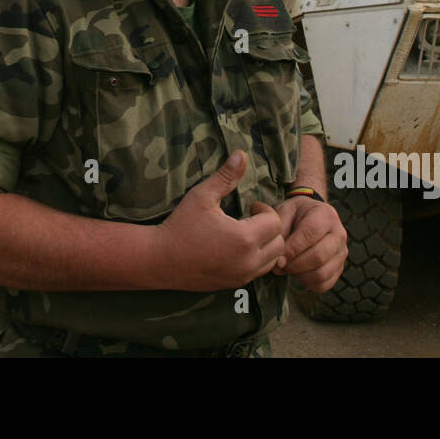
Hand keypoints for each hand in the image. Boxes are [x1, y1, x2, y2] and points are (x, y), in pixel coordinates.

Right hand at [154, 151, 286, 290]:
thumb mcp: (202, 196)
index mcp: (243, 238)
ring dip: (266, 246)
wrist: (159, 260)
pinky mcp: (235, 284)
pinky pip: (258, 272)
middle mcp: (247, 261)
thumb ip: (226, 177)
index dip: (264, 210)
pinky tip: (237, 249)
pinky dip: (256, 260)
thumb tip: (242, 154)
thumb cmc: (180, 225)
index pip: (275, 223)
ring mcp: (242, 276)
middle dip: (270, 228)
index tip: (250, 206)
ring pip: (272, 260)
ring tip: (246, 234)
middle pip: (280, 243)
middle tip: (250, 219)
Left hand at [273, 194, 347, 291]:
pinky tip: (297, 273)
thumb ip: (280, 230)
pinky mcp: (339, 268)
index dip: (292, 249)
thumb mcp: (285, 211)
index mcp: (326, 215)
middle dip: (295, 265)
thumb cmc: (294, 215)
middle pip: (319, 256)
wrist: (308, 218)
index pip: (310, 234)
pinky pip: (324, 284)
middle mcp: (339, 234)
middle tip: (279, 266)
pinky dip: (307, 283)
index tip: (277, 258)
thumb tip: (280, 259)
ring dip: (300, 276)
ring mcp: (341, 253)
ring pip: (322, 273)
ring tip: (287, 269)